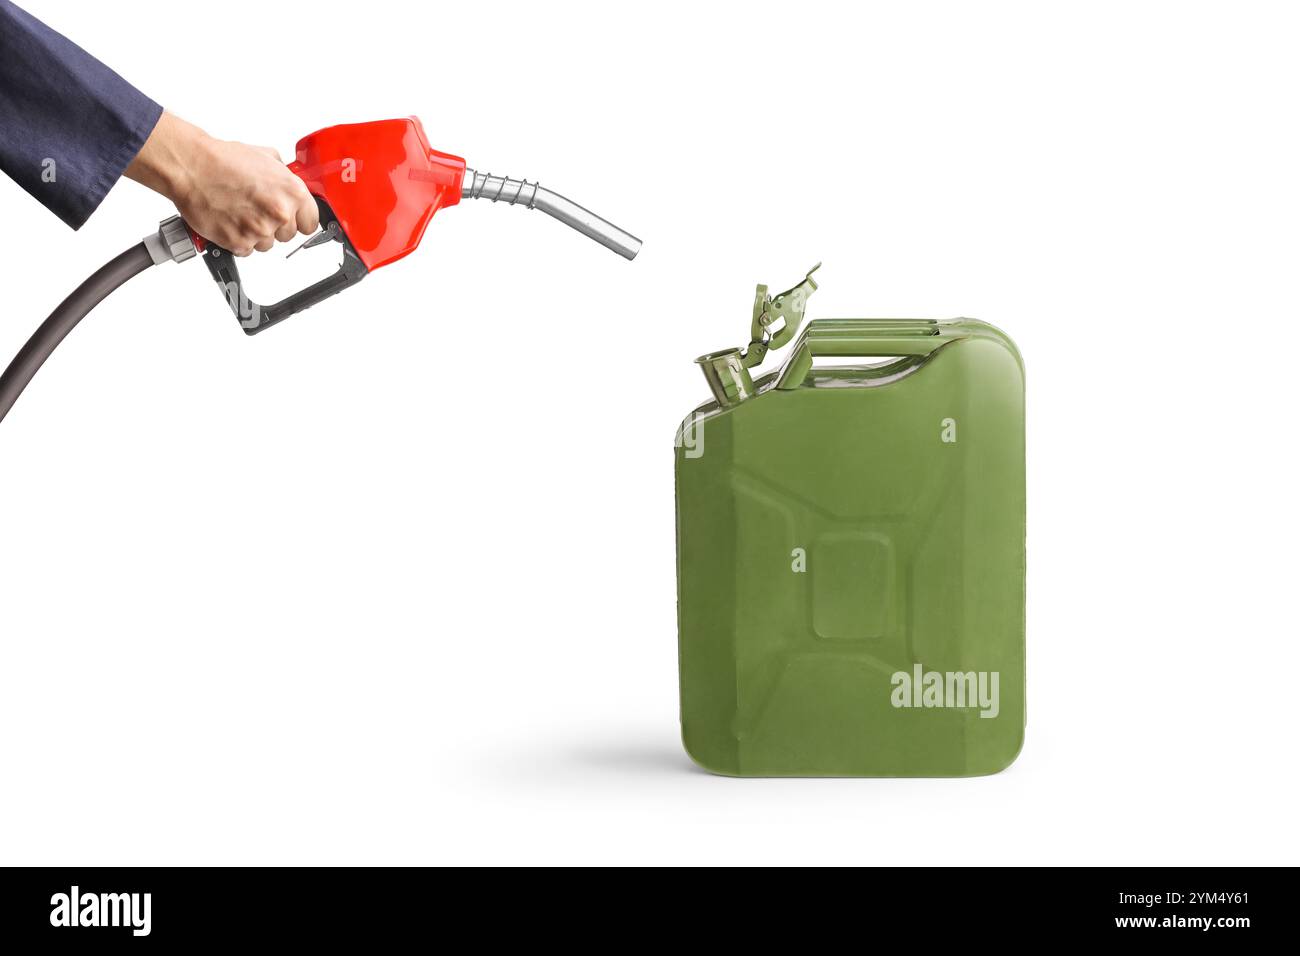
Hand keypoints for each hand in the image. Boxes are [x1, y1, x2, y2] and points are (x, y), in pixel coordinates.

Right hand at [126, 111, 318, 255]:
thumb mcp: (266, 157)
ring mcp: (260, 230)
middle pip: (288, 236)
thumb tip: (291, 188)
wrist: (191, 167)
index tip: (290, 218)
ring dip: (256, 234)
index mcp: (292, 192)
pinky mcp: (239, 243)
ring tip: (240, 212)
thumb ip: (285, 177)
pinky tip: (230, 220)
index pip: (310, 223)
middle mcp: (279, 213)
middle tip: (256, 209)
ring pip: (267, 244)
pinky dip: (238, 239)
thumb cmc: (223, 161)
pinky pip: (247, 249)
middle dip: (275, 226)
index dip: (298, 220)